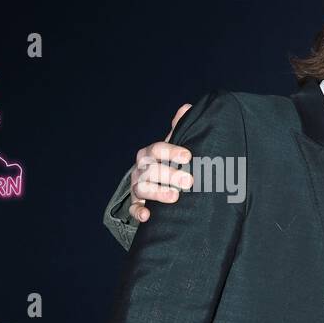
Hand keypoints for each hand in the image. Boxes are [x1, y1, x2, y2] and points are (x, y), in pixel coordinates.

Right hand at [128, 104, 192, 221]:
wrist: (156, 184)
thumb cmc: (169, 163)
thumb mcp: (174, 146)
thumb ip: (180, 129)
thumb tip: (187, 107)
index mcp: (150, 153)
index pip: (157, 149)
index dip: (171, 151)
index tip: (188, 156)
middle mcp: (141, 169)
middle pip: (151, 170)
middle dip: (169, 175)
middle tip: (189, 180)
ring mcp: (138, 187)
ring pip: (142, 188)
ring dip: (157, 193)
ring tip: (175, 197)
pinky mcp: (137, 204)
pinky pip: (134, 209)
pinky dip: (139, 212)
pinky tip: (148, 216)